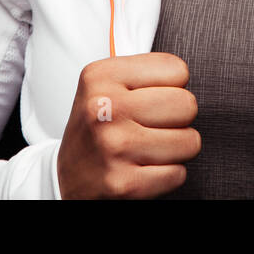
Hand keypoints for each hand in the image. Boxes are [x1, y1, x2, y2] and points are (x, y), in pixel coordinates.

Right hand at [56, 52, 200, 198]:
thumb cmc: (96, 129)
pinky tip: (144, 168)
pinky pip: (178, 174)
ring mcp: (114, 146)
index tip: (152, 98)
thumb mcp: (105, 85)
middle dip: (179, 118)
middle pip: (187, 105)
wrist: (64, 179)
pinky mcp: (124, 183)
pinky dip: (168, 174)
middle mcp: (105, 108)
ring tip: (150, 147)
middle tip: (154, 125)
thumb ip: (144, 72)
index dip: (172, 86)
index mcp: (101, 76)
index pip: (177, 70)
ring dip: (177, 149)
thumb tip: (184, 75)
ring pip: (189, 141)